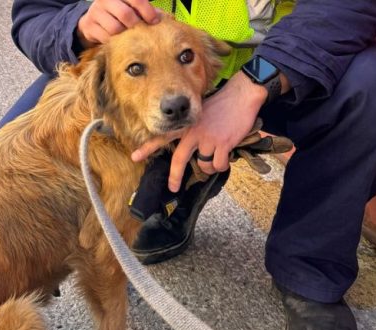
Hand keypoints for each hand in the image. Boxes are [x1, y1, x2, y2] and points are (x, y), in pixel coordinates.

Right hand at [77, 0, 160, 47]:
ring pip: (115, 28)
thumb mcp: (129, 7)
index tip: (154, 21)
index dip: (147, 11)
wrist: (91, 20)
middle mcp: (105, 0)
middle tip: (140, 31)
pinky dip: (114, 42)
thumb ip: (143, 10)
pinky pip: (105, 38)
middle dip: (135, 25)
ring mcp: (95, 12)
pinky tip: (117, 41)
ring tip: (128, 36)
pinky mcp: (89, 26)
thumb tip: (160, 17)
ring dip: (124, 36)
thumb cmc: (117, 13)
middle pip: (125, 14)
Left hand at [131, 72, 268, 191]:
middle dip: (175, 177)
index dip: (148, 148)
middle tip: (172, 188)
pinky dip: (222, 165)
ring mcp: (208, 139)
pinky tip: (226, 157)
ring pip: (204, 166)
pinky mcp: (223, 143)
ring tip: (216, 157)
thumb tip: (192, 148)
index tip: (134, 157)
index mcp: (186, 125)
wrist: (241, 95)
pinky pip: (219, 165)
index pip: (163, 137)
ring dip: (210, 167)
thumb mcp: (200, 112)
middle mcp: (193, 132)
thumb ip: (192, 128)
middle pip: (179, 160)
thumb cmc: (222, 104)